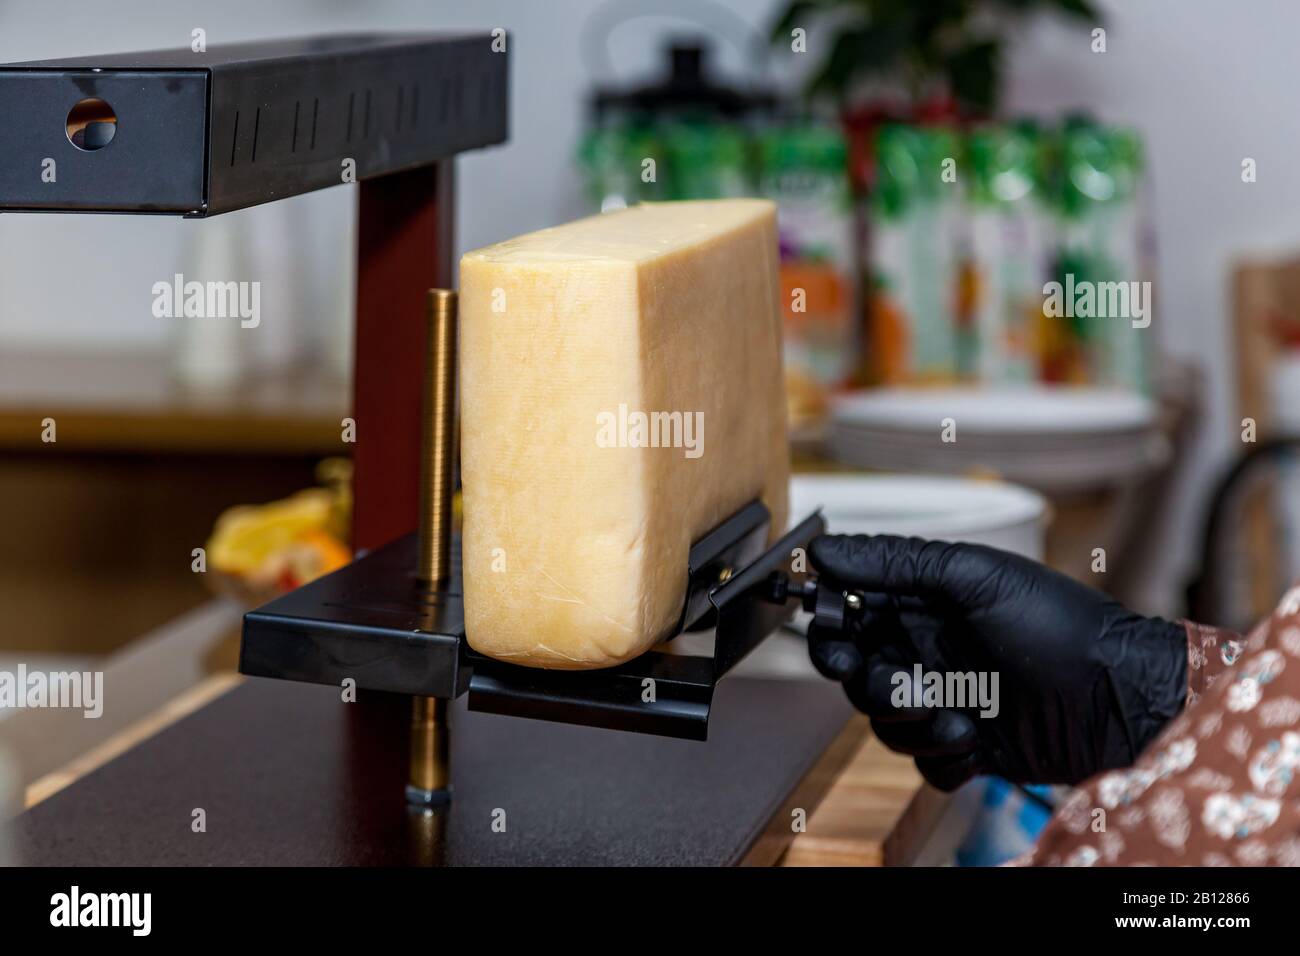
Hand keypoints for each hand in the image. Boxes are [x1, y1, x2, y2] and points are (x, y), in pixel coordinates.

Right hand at [806, 534, 1188, 789]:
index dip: (833, 625)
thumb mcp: (975, 576)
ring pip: (884, 723)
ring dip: (916, 722)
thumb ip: (896, 561)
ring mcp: (946, 699)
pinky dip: (943, 755)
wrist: (1119, 700)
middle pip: (858, 672)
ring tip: (960, 711)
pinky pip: (922, 763)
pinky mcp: (965, 748)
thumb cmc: (1061, 626)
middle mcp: (929, 649)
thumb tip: (828, 551)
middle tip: (907, 683)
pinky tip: (978, 736)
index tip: (839, 637)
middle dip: (875, 682)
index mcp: (925, 602)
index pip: (851, 611)